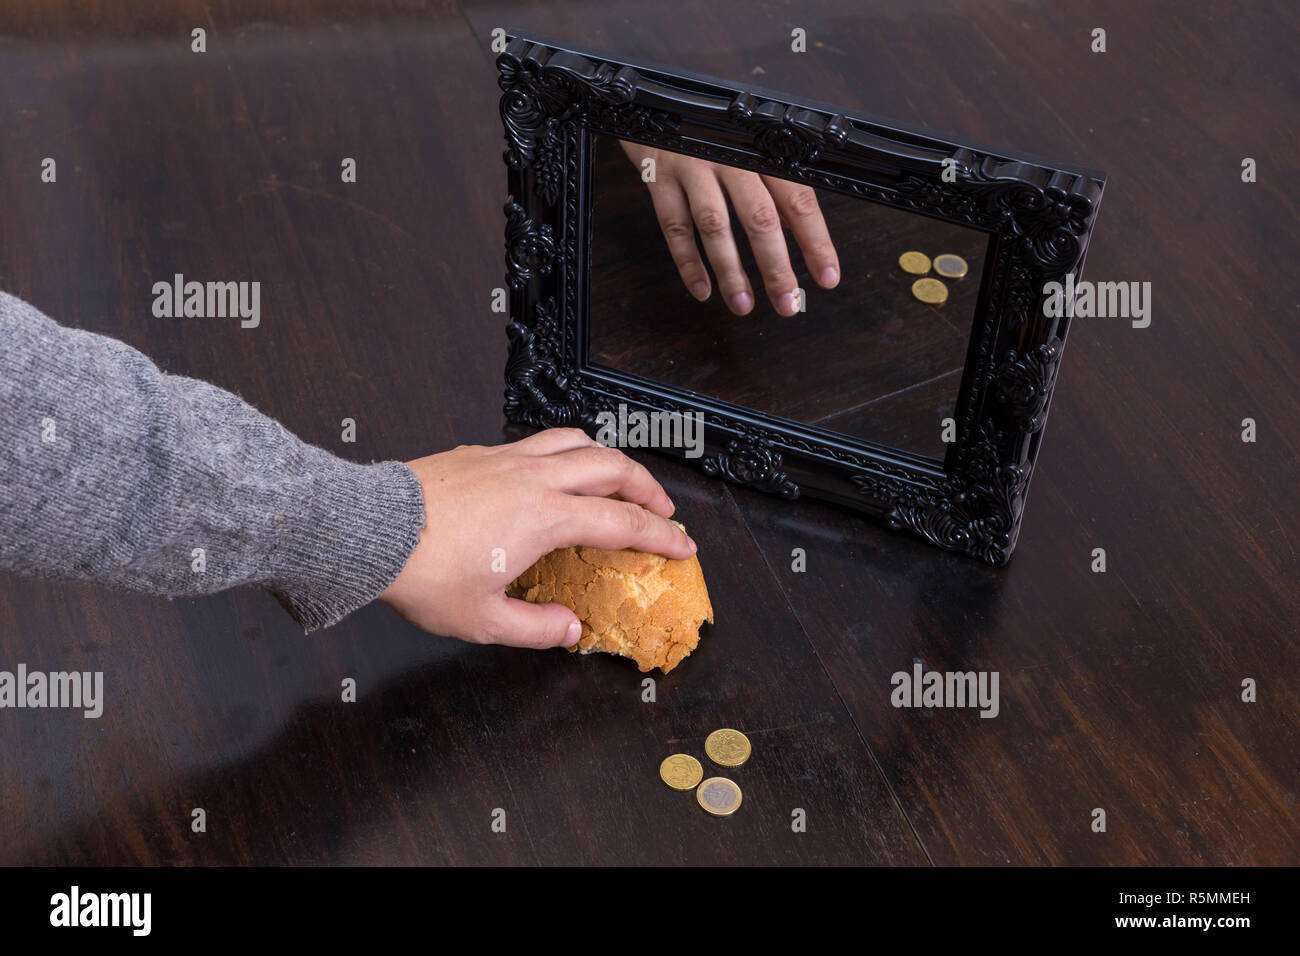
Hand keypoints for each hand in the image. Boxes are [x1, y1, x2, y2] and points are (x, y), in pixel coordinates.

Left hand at [378, 428, 695, 648]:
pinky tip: (554, 473)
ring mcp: (506, 458)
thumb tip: (569, 630)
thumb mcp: (483, 620)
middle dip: (646, 487)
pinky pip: (538, 441)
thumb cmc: (422, 572)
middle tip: (661, 509)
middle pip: (611, 466)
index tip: (682, 545)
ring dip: (607, 458)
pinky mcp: (479, 452)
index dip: (661, 535)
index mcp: (546, 518)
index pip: (623, 523)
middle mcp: (534, 479)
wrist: (367, 530)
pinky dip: (564, 452)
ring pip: (576, 440)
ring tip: (617, 478)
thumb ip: (536, 627)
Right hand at [620, 141, 840, 315]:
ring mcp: (693, 166)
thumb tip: (797, 230)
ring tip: (744, 306)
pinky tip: (702, 290)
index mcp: (762, 148)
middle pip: (760, 217)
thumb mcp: (748, 143)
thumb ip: (772, 183)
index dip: (815, 242)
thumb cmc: (710, 125)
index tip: (827, 278)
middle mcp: (731, 156)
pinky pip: (674, 226)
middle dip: (776, 267)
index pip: (798, 200)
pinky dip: (688, 262)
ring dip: (731, 271)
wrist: (653, 95)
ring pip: (716, 226)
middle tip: (787, 304)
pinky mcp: (659, 176)